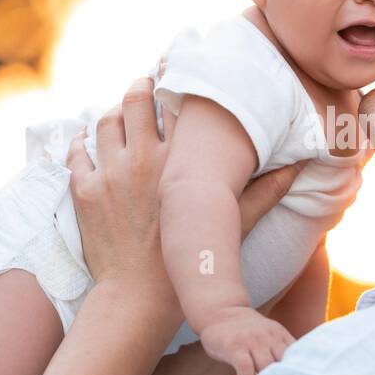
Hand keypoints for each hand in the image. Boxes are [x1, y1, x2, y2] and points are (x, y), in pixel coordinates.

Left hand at [66, 77, 304, 291]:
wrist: (139, 298)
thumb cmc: (188, 263)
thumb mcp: (234, 226)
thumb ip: (265, 193)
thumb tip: (298, 168)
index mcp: (180, 164)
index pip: (178, 105)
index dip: (177, 84)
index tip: (178, 76)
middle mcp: (144, 160)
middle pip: (134, 100)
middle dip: (140, 87)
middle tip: (145, 84)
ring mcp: (110, 174)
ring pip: (105, 122)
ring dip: (112, 112)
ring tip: (119, 113)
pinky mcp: (84, 191)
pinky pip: (76, 151)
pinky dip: (80, 141)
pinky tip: (87, 140)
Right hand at [198, 305, 297, 374]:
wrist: (220, 314)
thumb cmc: (248, 333)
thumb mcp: (269, 334)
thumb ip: (282, 349)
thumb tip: (297, 374)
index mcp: (279, 334)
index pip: (298, 354)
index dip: (299, 370)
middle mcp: (268, 336)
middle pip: (284, 362)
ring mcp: (251, 341)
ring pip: (266, 366)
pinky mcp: (235, 348)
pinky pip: (246, 369)